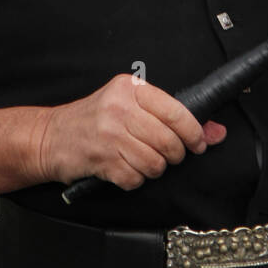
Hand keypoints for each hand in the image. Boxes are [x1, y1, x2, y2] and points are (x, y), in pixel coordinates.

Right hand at [36, 74, 226, 189]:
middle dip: (174, 155)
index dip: (193, 132)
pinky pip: (136, 179)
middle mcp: (119, 108)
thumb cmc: (94, 120)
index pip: (176, 111)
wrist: (51, 136)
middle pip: (169, 141)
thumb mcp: (129, 106)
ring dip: (153, 169)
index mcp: (130, 88)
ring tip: (141, 160)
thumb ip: (172, 116)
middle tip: (168, 155)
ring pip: (155, 163)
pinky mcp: (102, 161)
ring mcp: (109, 135)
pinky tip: (124, 168)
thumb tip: (216, 132)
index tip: (198, 143)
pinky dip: (134, 179)